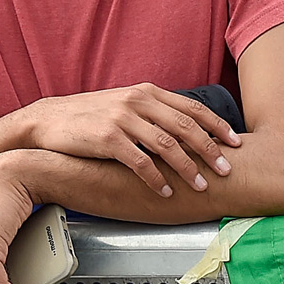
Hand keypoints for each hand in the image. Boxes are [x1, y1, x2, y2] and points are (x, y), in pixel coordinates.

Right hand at [20, 84, 241, 196]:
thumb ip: (155, 111)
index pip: (193, 108)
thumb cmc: (92, 115)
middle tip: (226, 169)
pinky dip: (157, 178)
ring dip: (188, 168)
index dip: (217, 126)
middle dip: (210, 150)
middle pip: (186, 127)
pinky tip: (167, 191)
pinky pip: (140, 162)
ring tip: (201, 185)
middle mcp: (139, 102)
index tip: (236, 142)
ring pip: (167, 145)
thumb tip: (188, 128)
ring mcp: (123, 119)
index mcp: (148, 92)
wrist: (48, 120)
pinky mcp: (107, 139)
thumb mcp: (126, 104)